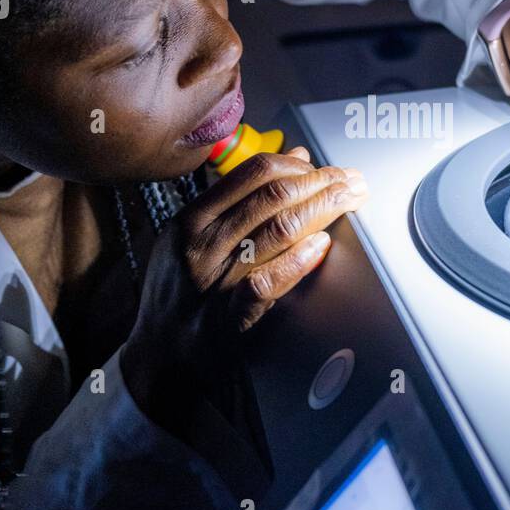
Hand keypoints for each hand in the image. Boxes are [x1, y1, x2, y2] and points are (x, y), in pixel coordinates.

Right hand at [120, 147, 367, 429]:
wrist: (157, 352)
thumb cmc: (180, 289)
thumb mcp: (194, 236)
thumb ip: (242, 198)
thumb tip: (298, 157)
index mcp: (192, 220)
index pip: (252, 174)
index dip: (298, 166)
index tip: (325, 168)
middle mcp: (202, 245)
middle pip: (273, 197)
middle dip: (321, 183)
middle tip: (352, 180)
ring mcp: (214, 281)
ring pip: (277, 231)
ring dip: (322, 211)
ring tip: (349, 202)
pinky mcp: (227, 318)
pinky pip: (267, 281)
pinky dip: (298, 260)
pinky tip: (322, 246)